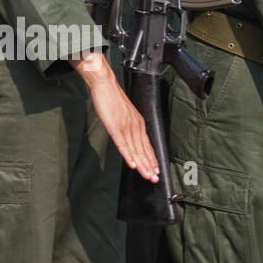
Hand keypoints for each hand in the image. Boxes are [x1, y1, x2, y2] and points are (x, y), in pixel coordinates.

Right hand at [70, 52, 159, 178]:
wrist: (105, 85)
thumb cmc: (112, 98)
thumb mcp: (125, 114)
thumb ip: (129, 126)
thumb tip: (130, 137)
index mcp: (138, 124)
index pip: (147, 145)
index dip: (152, 158)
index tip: (156, 170)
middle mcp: (135, 126)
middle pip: (144, 150)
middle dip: (150, 166)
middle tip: (155, 178)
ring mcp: (126, 127)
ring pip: (136, 150)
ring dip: (142, 165)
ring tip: (147, 176)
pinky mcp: (115, 127)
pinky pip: (123, 144)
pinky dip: (129, 156)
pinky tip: (133, 165)